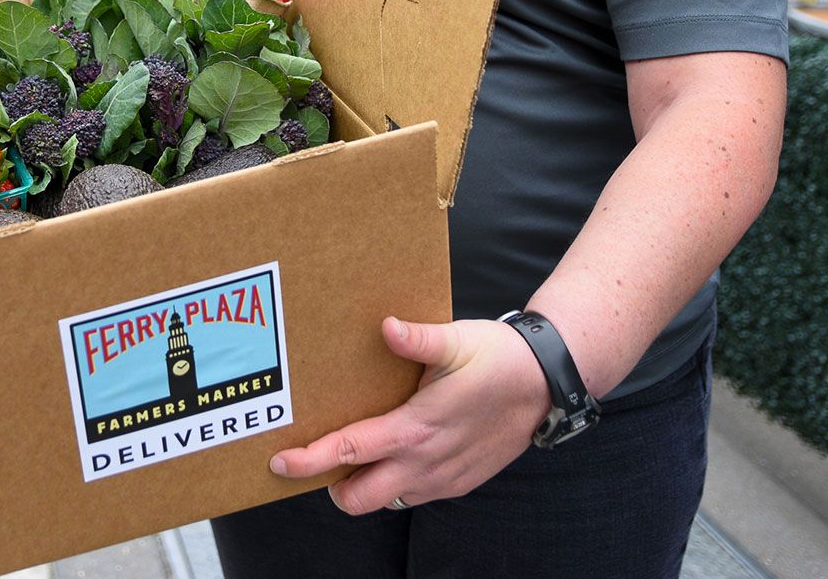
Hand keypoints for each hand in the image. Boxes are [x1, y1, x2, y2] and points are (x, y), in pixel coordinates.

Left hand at [269, 317, 550, 513]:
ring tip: (356, 453)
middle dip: (331, 486)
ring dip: (364, 485)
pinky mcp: (457, 483)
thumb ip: (418, 338)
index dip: (310, 461)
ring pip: (386, 500)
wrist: (548, 385)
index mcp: (416, 429)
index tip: (280, 462)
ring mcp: (443, 479)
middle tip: (318, 458)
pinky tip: (395, 451)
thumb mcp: (457, 341)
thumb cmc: (499, 360)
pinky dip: (394, 481)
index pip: (350, 453)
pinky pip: (413, 495)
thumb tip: (386, 327)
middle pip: (359, 498)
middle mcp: (425, 463)